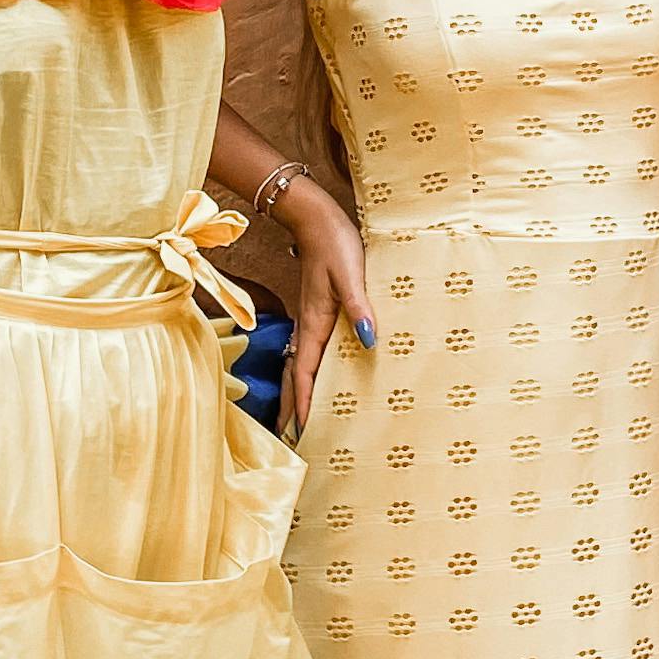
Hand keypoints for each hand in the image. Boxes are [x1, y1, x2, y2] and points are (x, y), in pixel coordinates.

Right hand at [279, 180, 375, 432]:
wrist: (316, 219)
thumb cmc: (336, 244)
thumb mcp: (351, 275)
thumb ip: (360, 308)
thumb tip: (369, 341)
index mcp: (315, 323)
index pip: (305, 372)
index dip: (303, 401)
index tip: (303, 430)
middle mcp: (309, 326)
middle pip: (295, 375)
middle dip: (291, 407)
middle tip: (290, 439)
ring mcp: (311, 320)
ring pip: (298, 365)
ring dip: (295, 392)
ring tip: (294, 419)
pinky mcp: (317, 312)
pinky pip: (307, 352)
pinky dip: (304, 373)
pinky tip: (311, 378)